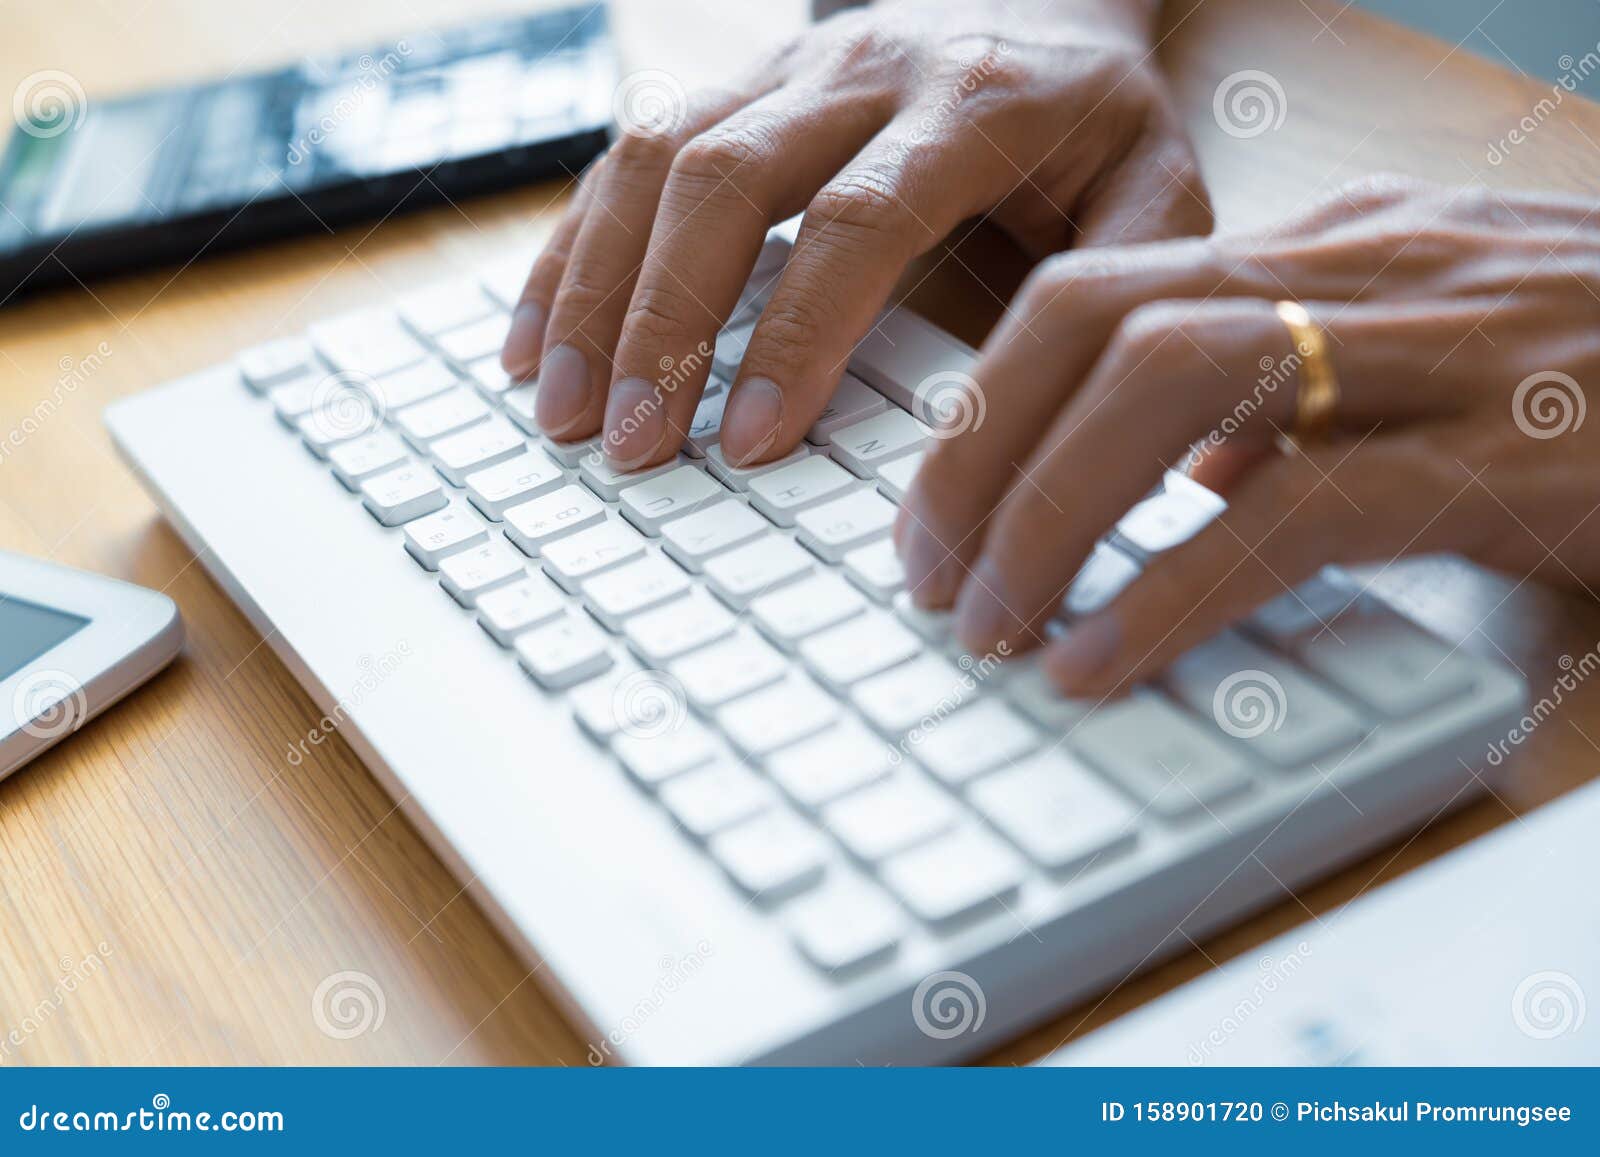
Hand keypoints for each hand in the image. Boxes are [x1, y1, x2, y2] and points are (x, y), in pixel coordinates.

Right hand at [500, 0, 1209, 467]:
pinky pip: (626, 150)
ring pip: (654, 156)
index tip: (747, 444)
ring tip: (557, 410)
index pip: (858, 219)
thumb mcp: (1151, 195)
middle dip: (661, 320)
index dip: (794, 334)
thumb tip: (1046, 419)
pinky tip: (532, 337)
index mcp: (974, 104)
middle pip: (723, 177)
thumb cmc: (1095, 128)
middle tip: (625, 444)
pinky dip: (573, 249)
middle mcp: (861, 68)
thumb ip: (1112, 291)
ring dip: (593, 288)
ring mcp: (783, 65)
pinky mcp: (731, 84)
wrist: (1039, 0)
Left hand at [900, 175, 1599, 694]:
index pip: (1098, 286)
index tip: (934, 503)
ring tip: (989, 621)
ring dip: (1046, 511)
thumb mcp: (1437, 359)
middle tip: (928, 575)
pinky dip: (1167, 590)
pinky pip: (1291, 508)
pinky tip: (1101, 658)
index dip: (987, 399)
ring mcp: (1436, 352)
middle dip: (978, 453)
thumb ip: (1311, 398)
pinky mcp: (1510, 455)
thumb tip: (1190, 474)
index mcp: (1334, 253)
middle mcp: (1365, 274)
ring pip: (1170, 384)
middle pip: (1097, 318)